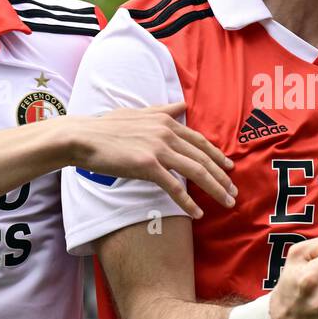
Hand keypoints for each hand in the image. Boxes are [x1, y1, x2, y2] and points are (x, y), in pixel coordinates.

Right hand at [73, 101, 235, 218]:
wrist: (83, 137)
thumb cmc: (106, 127)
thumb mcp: (138, 113)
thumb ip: (162, 111)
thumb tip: (182, 105)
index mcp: (166, 121)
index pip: (199, 141)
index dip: (216, 155)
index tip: (229, 168)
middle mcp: (166, 133)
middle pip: (202, 158)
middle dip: (221, 176)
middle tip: (234, 191)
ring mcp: (158, 149)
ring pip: (195, 172)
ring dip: (214, 189)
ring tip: (226, 202)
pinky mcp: (147, 165)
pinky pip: (174, 186)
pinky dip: (188, 202)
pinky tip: (197, 213)